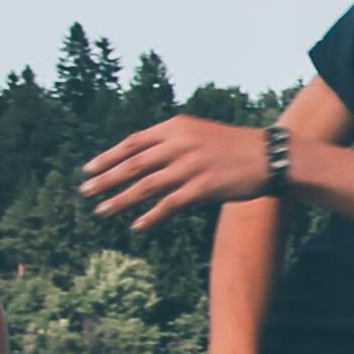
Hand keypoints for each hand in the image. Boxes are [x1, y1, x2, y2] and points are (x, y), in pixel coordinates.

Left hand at [84, 110, 280, 234]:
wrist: (269, 156)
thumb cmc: (234, 147)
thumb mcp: (199, 134)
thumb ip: (172, 142)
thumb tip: (143, 159)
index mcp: (176, 127)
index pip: (132, 142)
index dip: (108, 157)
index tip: (89, 168)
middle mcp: (179, 144)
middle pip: (132, 164)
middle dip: (105, 178)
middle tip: (84, 191)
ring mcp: (190, 166)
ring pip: (145, 185)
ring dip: (119, 199)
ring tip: (101, 210)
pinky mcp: (202, 187)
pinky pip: (169, 204)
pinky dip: (150, 216)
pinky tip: (136, 225)